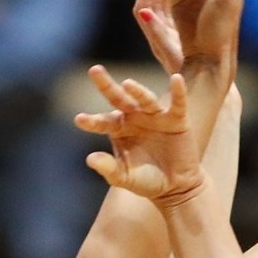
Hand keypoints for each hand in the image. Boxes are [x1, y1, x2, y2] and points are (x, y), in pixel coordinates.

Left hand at [75, 65, 200, 204]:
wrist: (176, 187)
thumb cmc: (146, 181)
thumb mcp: (124, 178)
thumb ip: (109, 168)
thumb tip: (90, 159)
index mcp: (119, 129)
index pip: (102, 122)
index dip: (91, 121)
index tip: (79, 119)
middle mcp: (135, 117)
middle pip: (119, 98)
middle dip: (106, 85)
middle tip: (94, 70)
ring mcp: (156, 116)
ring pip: (145, 99)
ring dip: (137, 91)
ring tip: (127, 84)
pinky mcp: (177, 119)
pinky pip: (177, 103)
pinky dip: (178, 91)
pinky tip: (176, 79)